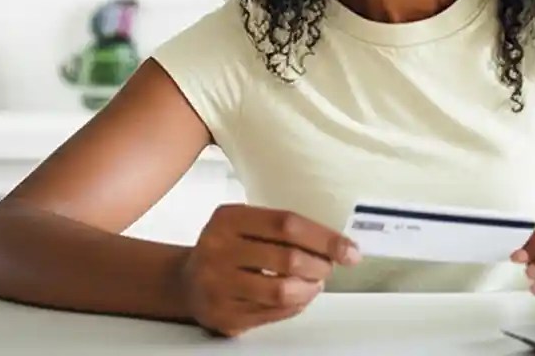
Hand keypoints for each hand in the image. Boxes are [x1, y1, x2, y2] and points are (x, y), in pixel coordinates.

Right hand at [179, 203, 360, 336]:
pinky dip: (296, 305)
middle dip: (320, 265)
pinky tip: (298, 296)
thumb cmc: (227, 248)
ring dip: (310, 288)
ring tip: (314, 283)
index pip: (287, 224)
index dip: (325, 238)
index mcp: (228, 219)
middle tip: (329, 267)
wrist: (185, 280)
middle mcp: (218, 250)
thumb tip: (338, 245)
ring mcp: (217, 285)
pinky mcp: (222, 315)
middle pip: (288, 258)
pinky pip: (273, 313)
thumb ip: (283, 229)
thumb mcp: (244, 224)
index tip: (349, 249)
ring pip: (282, 291)